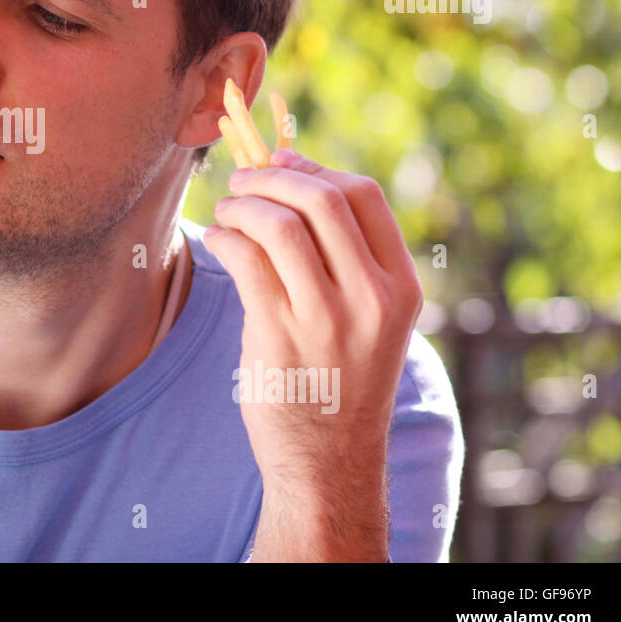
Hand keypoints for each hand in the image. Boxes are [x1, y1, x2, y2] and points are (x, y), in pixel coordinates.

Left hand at [203, 148, 422, 557]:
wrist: (328, 458)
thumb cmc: (339, 377)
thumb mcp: (370, 318)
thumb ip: (346, 257)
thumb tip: (293, 175)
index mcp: (400, 287)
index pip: (364, 196)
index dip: (316, 167)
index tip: (282, 163)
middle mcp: (371, 300)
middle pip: (322, 200)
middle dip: (273, 177)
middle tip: (244, 180)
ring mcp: (326, 319)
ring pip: (281, 225)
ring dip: (244, 205)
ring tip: (228, 210)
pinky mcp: (279, 336)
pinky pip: (246, 260)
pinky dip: (226, 236)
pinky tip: (220, 240)